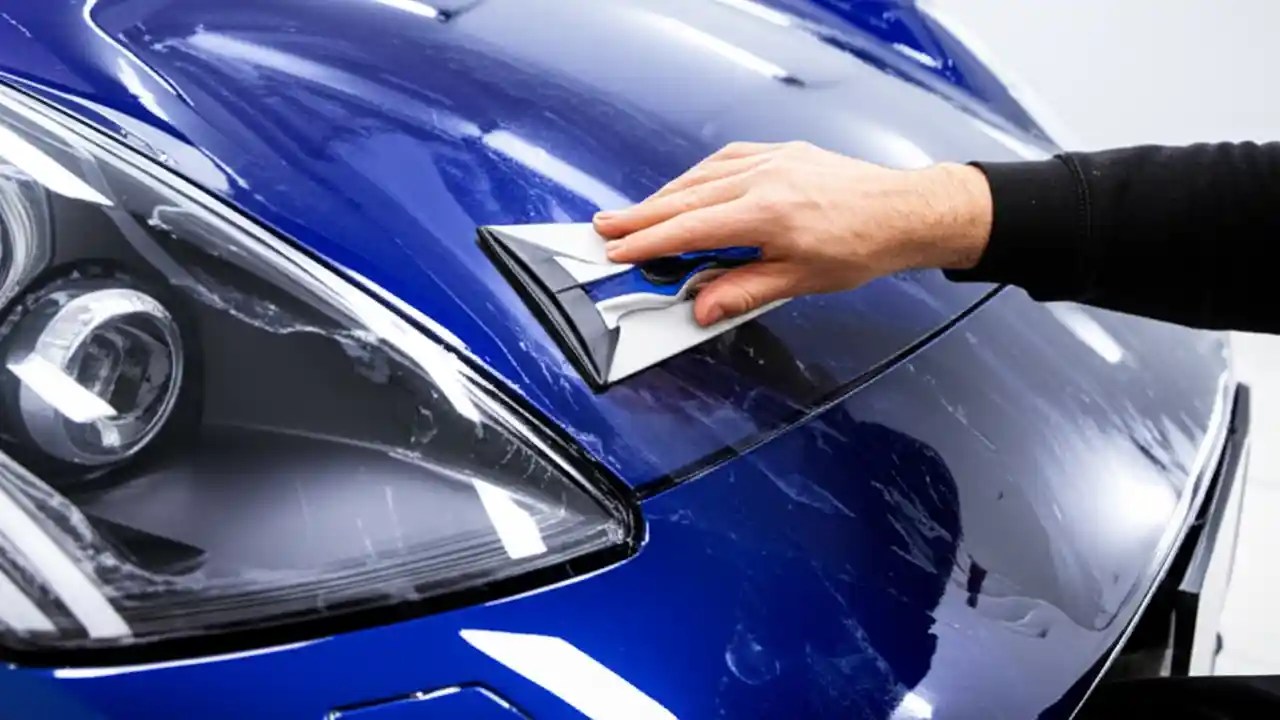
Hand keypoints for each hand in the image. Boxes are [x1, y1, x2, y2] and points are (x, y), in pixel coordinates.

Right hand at [593, 141, 992, 325]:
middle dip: (640, 215)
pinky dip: (698, 176)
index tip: (619, 249)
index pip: (689, 228)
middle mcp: (763, 178)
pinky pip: (726, 160)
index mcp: (765, 213)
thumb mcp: (800, 281)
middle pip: (685, 197)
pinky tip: (686, 188)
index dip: (648, 241)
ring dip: (665, 195)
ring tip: (638, 214)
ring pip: (701, 176)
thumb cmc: (861, 247)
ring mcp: (772, 160)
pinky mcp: (782, 152)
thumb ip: (743, 290)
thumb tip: (702, 306)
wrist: (903, 212)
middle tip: (605, 226)